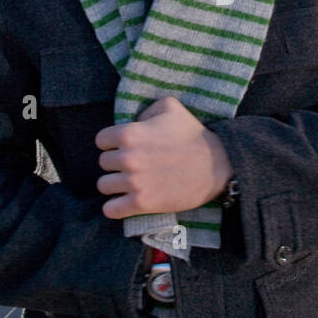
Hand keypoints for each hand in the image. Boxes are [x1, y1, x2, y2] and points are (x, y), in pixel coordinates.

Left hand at [94, 96, 232, 221]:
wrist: (216, 165)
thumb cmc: (193, 134)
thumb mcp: (170, 107)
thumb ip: (146, 109)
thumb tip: (134, 121)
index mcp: (130, 133)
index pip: (101, 140)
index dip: (111, 143)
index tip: (122, 147)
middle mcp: (128, 158)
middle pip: (103, 163)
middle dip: (115, 164)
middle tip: (131, 165)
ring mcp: (134, 182)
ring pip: (104, 186)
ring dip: (114, 185)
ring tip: (127, 184)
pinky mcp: (142, 203)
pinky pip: (111, 210)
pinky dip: (114, 208)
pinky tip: (123, 203)